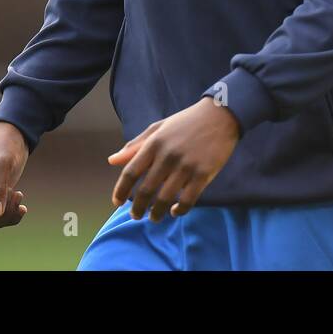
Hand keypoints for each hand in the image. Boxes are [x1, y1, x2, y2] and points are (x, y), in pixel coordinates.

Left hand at [108, 96, 240, 220]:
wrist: (220, 115)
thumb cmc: (186, 122)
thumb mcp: (158, 128)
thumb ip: (135, 145)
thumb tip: (112, 160)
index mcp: (154, 143)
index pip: (130, 172)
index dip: (120, 190)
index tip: (117, 203)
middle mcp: (167, 156)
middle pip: (145, 190)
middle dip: (137, 208)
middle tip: (136, 216)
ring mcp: (186, 166)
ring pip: (164, 199)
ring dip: (156, 213)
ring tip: (153, 217)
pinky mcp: (203, 174)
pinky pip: (187, 200)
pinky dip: (178, 210)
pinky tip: (174, 211)